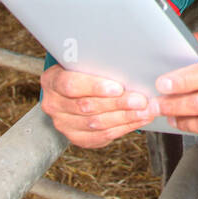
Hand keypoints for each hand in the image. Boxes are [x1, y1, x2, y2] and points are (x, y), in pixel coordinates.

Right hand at [39, 65, 157, 148]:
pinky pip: (101, 136)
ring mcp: (63, 123)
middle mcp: (53, 104)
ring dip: (125, 117)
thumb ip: (99, 64)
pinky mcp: (75, 137)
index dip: (95, 87)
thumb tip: (130, 66)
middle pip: (87, 106)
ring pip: (96, 124)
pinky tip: (138, 120)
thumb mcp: (86, 61)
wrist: (76, 90)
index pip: (71, 85)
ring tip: (145, 111)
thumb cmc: (86, 70)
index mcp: (52, 80)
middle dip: (118, 104)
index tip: (118, 88)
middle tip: (141, 100)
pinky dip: (123, 128)